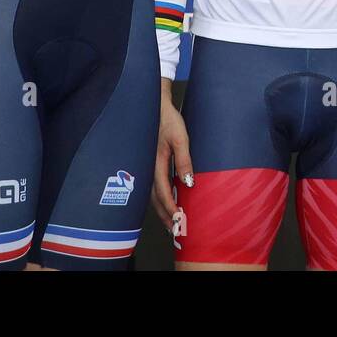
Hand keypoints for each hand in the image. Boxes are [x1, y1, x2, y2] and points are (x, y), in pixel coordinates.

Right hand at [152, 79, 192, 233]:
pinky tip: (167, 201)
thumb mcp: (180, 138)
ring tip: (171, 222)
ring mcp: (148, 166)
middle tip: (174, 232)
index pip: (163, 194)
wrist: (155, 104)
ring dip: (162, 209)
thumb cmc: (168, 119)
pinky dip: (160, 198)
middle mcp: (149, 168)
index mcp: (156, 164)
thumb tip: (188, 183)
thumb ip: (184, 160)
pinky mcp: (150, 163)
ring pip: (153, 194)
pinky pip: (154, 186)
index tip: (179, 222)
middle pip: (155, 199)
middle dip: (164, 216)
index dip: (170, 209)